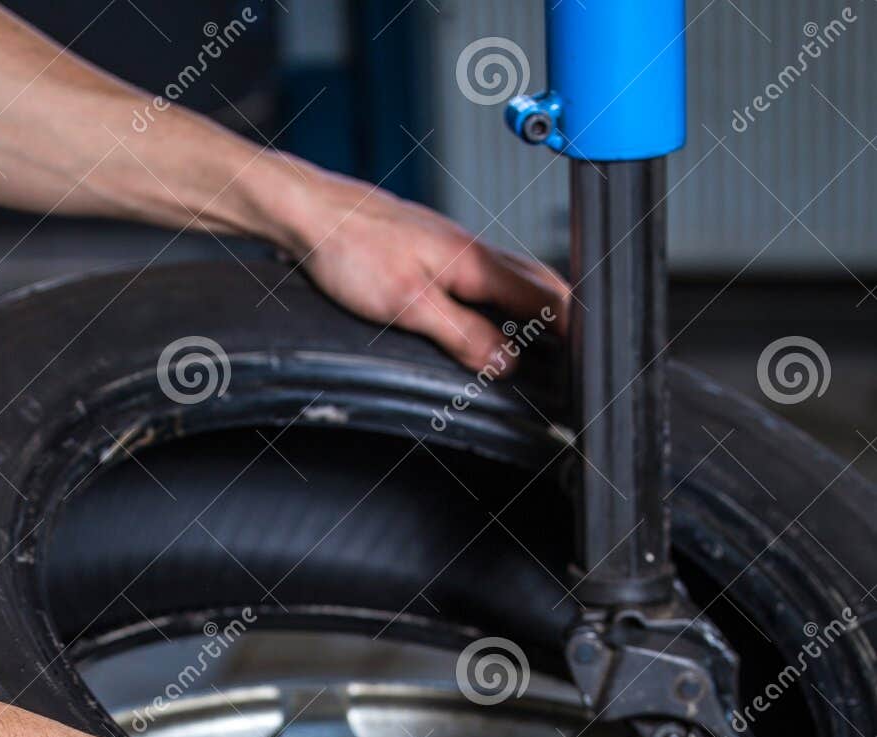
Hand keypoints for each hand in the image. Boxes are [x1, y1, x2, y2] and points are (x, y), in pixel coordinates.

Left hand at [281, 165, 568, 371]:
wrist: (309, 213)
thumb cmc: (350, 249)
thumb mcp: (408, 304)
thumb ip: (462, 334)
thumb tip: (505, 364)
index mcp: (476, 263)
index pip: (546, 299)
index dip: (572, 332)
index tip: (586, 361)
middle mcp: (473, 251)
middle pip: (540, 283)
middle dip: (563, 317)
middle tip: (574, 355)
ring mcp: (454, 247)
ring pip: (512, 279)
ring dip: (532, 309)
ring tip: (540, 345)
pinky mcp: (432, 249)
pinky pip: (483, 277)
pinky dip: (499, 301)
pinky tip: (486, 318)